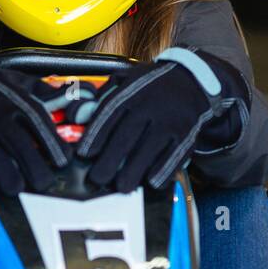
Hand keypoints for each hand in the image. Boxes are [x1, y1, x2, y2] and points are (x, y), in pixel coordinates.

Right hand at [0, 40, 66, 194]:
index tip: (63, 160)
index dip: (52, 143)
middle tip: (45, 184)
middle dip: (34, 166)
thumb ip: (46, 91)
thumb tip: (75, 97)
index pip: (38, 122)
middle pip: (17, 143)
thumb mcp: (18, 81)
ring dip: (4, 174)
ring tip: (16, 189)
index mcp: (14, 101)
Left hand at [73, 48, 250, 191]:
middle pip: (127, 135)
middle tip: (99, 178)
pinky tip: (152, 183)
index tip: (85, 154)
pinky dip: (164, 170)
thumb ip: (103, 97)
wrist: (191, 82)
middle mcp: (150, 105)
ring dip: (135, 170)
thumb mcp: (125, 81)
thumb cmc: (148, 88)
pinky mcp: (186, 133)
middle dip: (111, 159)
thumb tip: (77, 116)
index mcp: (131, 92)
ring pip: (150, 147)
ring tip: (122, 187)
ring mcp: (170, 120)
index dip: (96, 134)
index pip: (110, 113)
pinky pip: (175, 154)